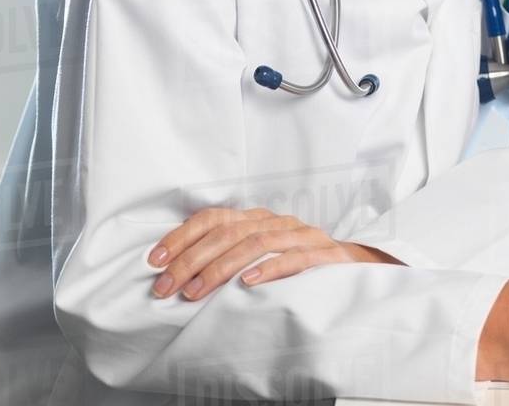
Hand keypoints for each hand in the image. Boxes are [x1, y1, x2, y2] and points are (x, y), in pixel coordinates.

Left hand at [147, 207, 402, 300]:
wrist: (353, 264)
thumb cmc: (298, 261)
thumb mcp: (260, 253)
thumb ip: (229, 253)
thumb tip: (179, 269)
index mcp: (257, 218)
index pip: (214, 218)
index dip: (182, 236)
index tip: (154, 260)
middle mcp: (275, 221)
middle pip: (227, 233)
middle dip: (191, 260)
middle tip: (165, 287)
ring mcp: (299, 236)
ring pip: (254, 244)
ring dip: (220, 268)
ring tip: (194, 291)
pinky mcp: (321, 255)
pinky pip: (293, 260)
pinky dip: (269, 270)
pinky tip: (247, 284)